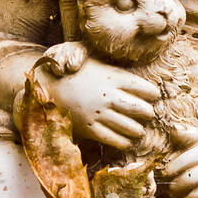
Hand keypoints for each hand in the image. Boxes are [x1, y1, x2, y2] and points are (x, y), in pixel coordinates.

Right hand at [34, 56, 159, 148]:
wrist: (44, 86)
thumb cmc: (68, 70)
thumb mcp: (88, 56)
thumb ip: (112, 64)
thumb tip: (125, 66)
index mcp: (112, 77)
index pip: (145, 88)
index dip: (153, 94)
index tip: (152, 96)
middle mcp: (108, 96)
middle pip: (142, 110)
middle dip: (148, 113)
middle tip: (147, 114)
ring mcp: (99, 114)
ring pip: (132, 128)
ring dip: (138, 130)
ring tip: (138, 128)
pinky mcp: (90, 129)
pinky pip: (115, 140)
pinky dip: (124, 142)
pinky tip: (126, 139)